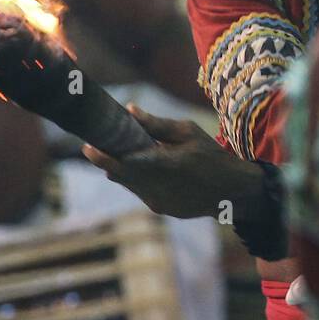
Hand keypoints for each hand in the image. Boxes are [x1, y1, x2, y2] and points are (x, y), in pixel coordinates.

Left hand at [82, 104, 264, 219]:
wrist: (231, 191)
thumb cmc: (211, 155)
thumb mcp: (188, 133)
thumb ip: (157, 125)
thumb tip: (129, 110)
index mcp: (166, 164)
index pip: (125, 162)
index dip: (103, 157)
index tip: (87, 146)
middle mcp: (159, 187)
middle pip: (120, 175)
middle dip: (106, 161)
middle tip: (94, 147)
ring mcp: (158, 201)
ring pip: (128, 183)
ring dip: (122, 170)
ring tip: (124, 155)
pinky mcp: (160, 209)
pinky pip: (140, 191)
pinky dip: (138, 179)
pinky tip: (146, 169)